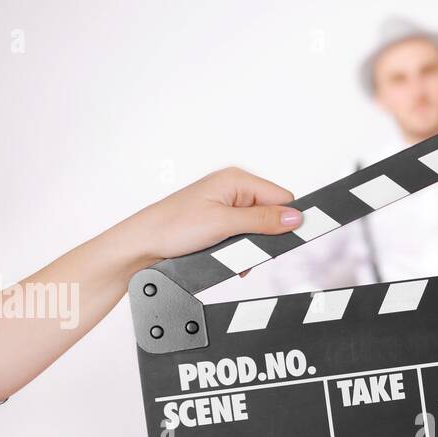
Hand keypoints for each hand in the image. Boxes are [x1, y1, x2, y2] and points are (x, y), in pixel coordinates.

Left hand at [119, 167, 303, 267]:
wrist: (143, 244)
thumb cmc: (172, 226)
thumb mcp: (224, 224)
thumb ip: (262, 220)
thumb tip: (294, 217)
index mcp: (237, 179)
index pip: (282, 197)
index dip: (286, 220)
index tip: (285, 240)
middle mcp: (233, 189)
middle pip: (272, 213)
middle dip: (266, 237)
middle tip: (247, 249)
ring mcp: (227, 206)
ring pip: (260, 228)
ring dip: (252, 246)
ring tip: (231, 254)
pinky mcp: (220, 222)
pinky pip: (245, 236)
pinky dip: (241, 250)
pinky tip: (227, 256)